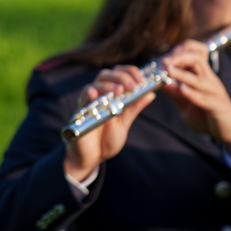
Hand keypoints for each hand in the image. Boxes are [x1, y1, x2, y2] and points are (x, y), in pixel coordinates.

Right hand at [64, 64, 155, 180]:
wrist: (91, 158)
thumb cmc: (105, 141)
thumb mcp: (124, 123)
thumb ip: (134, 108)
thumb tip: (151, 94)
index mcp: (110, 97)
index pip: (118, 75)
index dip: (130, 72)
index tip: (142, 79)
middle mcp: (98, 97)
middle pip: (106, 75)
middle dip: (121, 76)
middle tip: (133, 85)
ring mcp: (88, 104)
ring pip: (95, 84)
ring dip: (108, 85)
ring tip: (120, 91)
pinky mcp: (79, 113)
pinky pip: (82, 99)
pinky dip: (89, 94)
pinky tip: (96, 94)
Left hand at [161, 40, 230, 158]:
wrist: (228, 131)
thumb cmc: (206, 114)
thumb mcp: (185, 102)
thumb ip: (174, 93)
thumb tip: (159, 82)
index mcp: (202, 76)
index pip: (196, 53)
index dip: (182, 50)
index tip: (166, 56)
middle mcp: (210, 80)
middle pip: (198, 59)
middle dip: (180, 57)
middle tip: (165, 61)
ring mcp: (214, 92)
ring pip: (200, 78)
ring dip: (183, 75)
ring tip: (169, 71)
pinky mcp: (217, 106)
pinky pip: (205, 98)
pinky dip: (193, 94)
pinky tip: (182, 90)